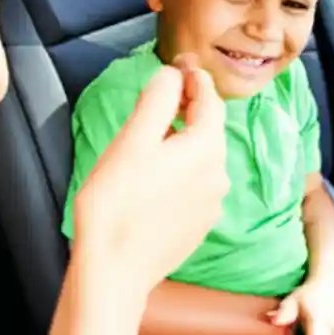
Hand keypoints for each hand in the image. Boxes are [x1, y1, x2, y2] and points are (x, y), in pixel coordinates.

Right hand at [70, 56, 228, 300]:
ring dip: (183, 140)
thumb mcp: (132, 140)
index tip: (178, 64)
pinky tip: (156, 175)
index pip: (209, 99)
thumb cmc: (116, 203)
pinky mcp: (198, 225)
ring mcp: (211, 204)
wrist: (114, 270)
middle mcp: (218, 175)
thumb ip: (157, 99)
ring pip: (202, 158)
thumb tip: (172, 76)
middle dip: (188, 107)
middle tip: (162, 94)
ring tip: (154, 135)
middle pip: (208, 128)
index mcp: (205, 148)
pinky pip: (196, 184)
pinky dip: (181, 169)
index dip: (193, 77)